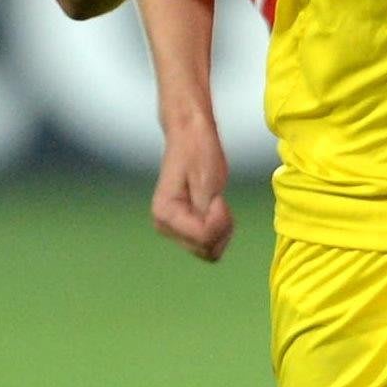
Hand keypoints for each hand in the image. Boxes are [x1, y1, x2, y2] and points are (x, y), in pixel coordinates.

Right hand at [149, 122, 233, 262]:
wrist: (190, 137)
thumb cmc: (198, 152)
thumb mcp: (207, 182)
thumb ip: (207, 213)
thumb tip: (209, 236)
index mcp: (166, 214)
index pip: (204, 237)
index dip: (220, 220)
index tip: (218, 198)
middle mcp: (165, 226)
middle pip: (207, 249)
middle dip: (221, 227)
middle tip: (218, 200)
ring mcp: (173, 229)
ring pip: (210, 249)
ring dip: (222, 228)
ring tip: (216, 202)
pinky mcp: (184, 228)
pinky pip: (210, 242)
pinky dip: (220, 228)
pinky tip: (215, 208)